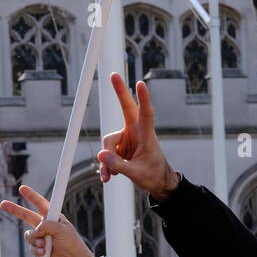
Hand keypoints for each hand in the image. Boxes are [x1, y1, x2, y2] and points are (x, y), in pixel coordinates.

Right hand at [0, 185, 94, 256]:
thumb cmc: (72, 243)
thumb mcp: (62, 230)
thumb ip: (47, 225)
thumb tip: (36, 230)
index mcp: (52, 217)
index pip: (40, 203)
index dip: (31, 195)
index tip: (22, 188)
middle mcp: (45, 225)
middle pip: (26, 215)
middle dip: (15, 210)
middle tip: (3, 204)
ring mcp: (41, 237)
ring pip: (28, 235)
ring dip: (35, 240)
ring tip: (44, 245)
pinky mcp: (39, 248)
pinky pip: (31, 247)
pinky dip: (37, 250)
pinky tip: (45, 252)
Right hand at [97, 71, 179, 200]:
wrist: (156, 183)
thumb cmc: (152, 175)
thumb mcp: (135, 173)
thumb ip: (118, 164)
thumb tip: (100, 155)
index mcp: (146, 135)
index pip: (146, 114)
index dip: (143, 99)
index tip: (141, 83)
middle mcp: (135, 132)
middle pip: (125, 108)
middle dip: (119, 92)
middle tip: (113, 74)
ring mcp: (126, 138)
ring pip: (108, 144)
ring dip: (107, 161)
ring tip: (109, 177)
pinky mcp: (119, 147)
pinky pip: (107, 155)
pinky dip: (106, 166)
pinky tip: (108, 177)